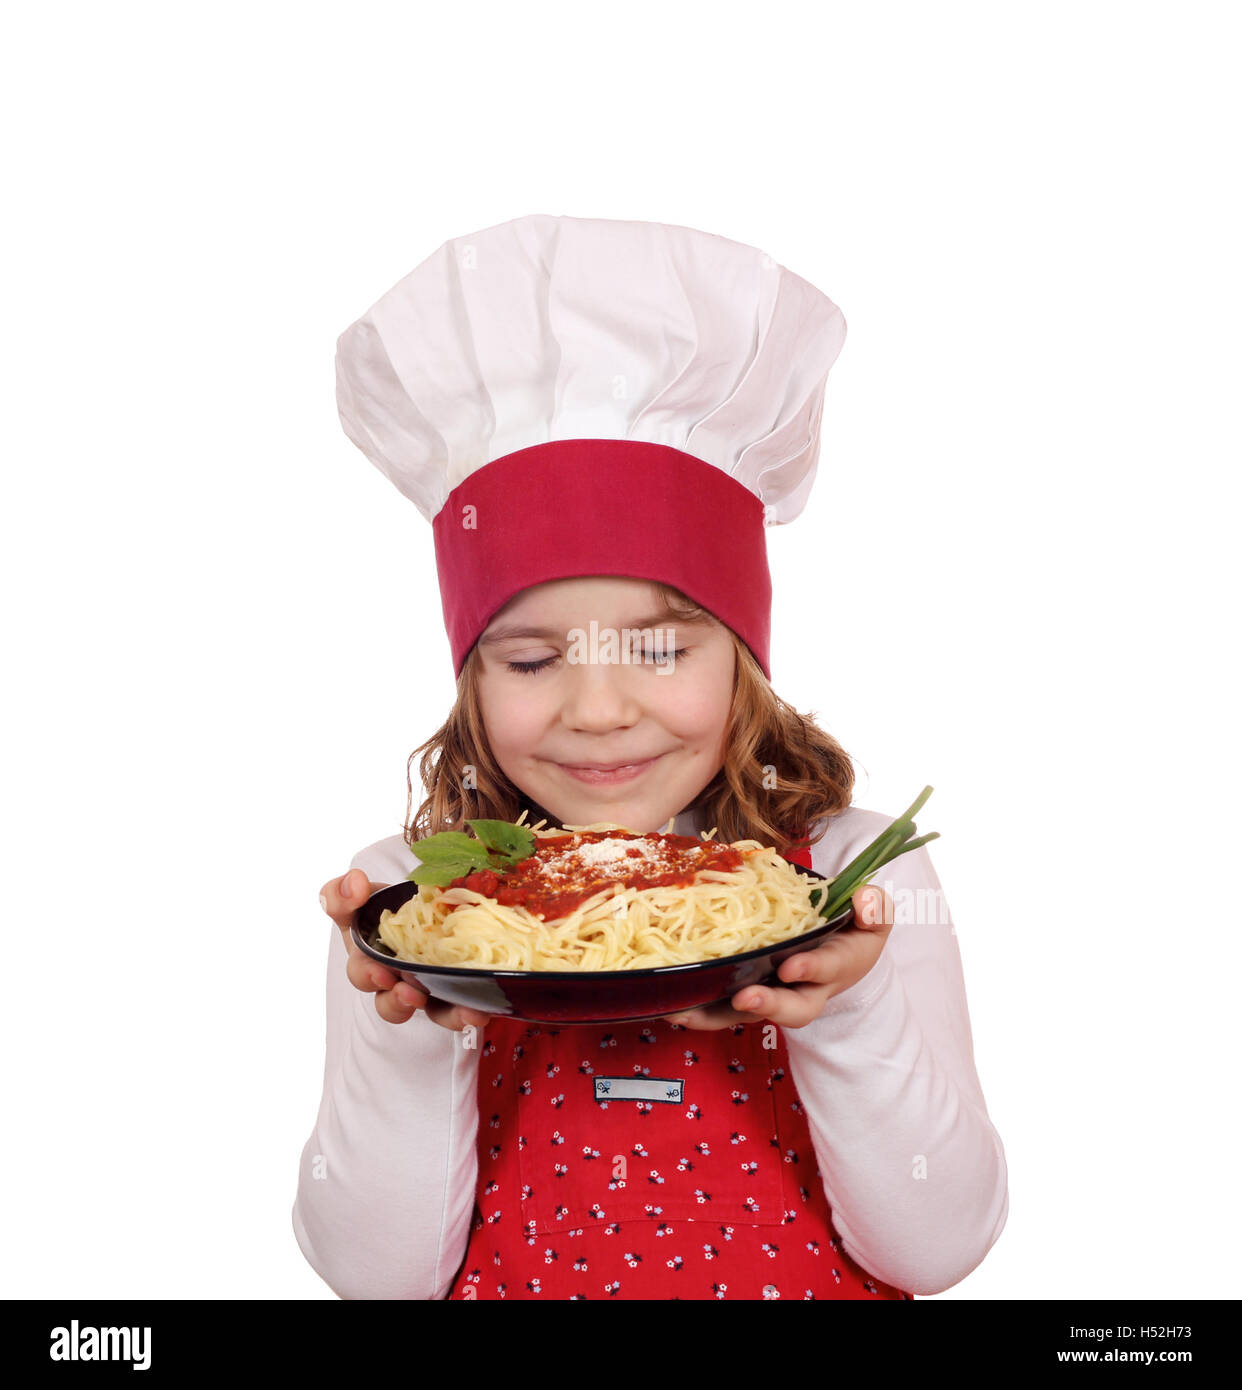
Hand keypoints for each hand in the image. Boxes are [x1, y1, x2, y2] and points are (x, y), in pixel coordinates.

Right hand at [319, 869, 492, 1031]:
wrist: (423, 903)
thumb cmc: (386, 906)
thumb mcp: (361, 895)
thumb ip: (343, 891)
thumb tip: (354, 884)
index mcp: (368, 960)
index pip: (360, 971)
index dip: (368, 975)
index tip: (381, 973)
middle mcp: (394, 982)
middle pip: (389, 1002)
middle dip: (399, 1001)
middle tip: (412, 994)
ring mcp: (424, 989)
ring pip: (430, 1013)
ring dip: (445, 1016)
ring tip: (464, 1012)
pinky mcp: (450, 994)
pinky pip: (455, 1011)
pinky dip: (467, 1013)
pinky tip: (481, 1010)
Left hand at [664, 884, 895, 1029]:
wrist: (840, 949)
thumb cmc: (854, 929)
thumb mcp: (873, 915)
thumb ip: (874, 907)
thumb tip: (867, 900)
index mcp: (838, 967)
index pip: (826, 971)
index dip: (811, 970)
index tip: (791, 966)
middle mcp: (806, 989)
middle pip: (791, 1009)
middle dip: (768, 1005)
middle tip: (745, 998)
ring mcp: (776, 994)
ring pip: (750, 1014)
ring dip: (717, 1016)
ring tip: (685, 1012)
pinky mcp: (748, 994)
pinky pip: (724, 1008)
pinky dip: (699, 1010)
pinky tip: (670, 1006)